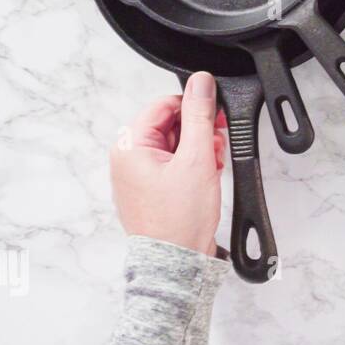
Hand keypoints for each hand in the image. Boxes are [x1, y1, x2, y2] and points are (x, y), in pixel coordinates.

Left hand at [110, 72, 227, 255]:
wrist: (177, 261)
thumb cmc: (179, 220)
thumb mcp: (196, 159)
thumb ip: (200, 116)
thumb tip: (201, 83)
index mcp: (129, 146)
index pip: (164, 105)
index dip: (194, 108)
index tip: (216, 117)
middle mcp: (128, 159)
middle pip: (169, 124)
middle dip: (199, 132)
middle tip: (216, 146)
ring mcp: (138, 176)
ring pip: (174, 144)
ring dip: (198, 149)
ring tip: (212, 166)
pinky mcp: (150, 189)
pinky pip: (172, 164)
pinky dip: (192, 165)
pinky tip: (205, 176)